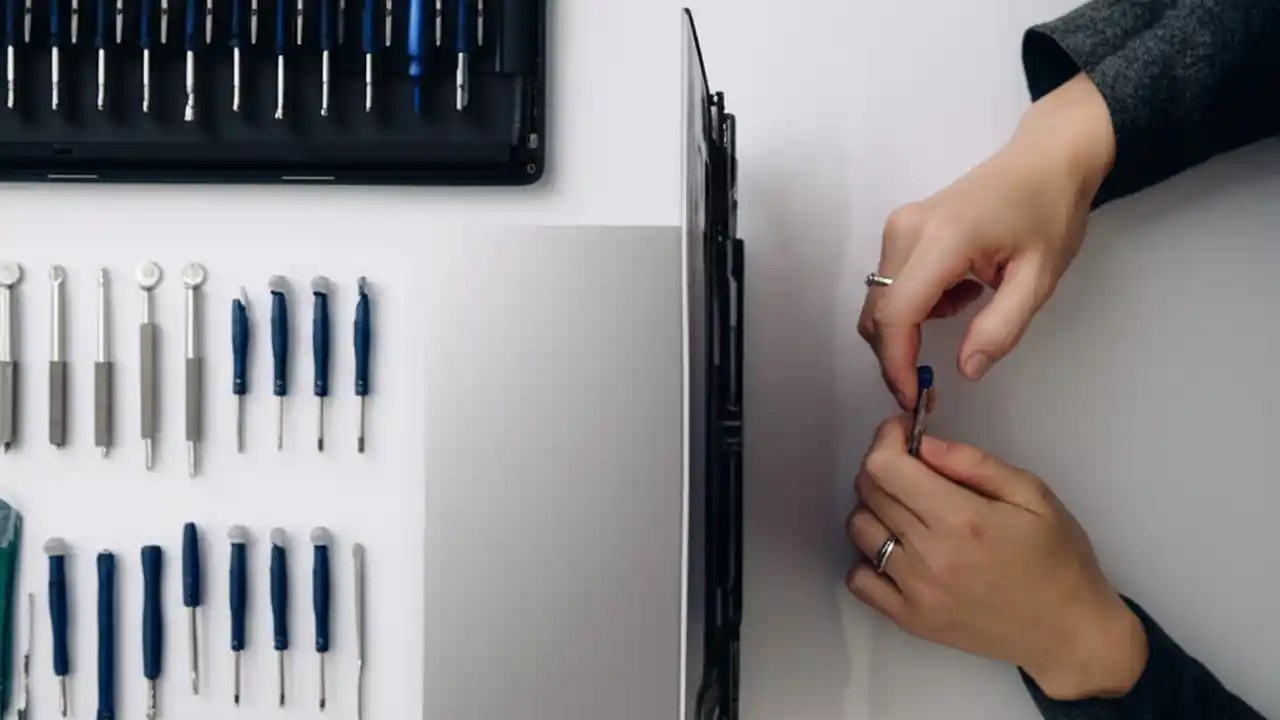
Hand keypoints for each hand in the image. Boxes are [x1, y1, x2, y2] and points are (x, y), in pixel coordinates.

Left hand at [845, 417, 1147, 700]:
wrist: (1069, 633)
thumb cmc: (1058, 558)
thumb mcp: (1032, 495)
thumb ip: (974, 463)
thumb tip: (925, 444)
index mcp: (960, 518)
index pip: (885, 468)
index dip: (886, 440)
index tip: (903, 432)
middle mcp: (928, 554)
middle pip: (869, 492)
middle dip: (884, 466)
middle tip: (913, 466)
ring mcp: (914, 591)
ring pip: (859, 530)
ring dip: (875, 508)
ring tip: (908, 509)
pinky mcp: (909, 619)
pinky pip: (859, 579)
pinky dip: (868, 558)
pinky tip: (898, 551)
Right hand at [860, 74, 1115, 408]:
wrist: (1046, 159)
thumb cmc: (1049, 214)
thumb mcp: (1039, 279)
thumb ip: (1001, 328)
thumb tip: (964, 370)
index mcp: (943, 240)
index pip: (897, 314)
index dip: (896, 364)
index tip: (913, 398)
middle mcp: (906, 230)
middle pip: (878, 312)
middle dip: (897, 355)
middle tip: (934, 379)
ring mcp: (899, 225)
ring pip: (881, 301)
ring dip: (911, 327)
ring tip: (968, 308)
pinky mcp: (900, 227)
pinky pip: (891, 283)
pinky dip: (916, 305)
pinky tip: (959, 290)